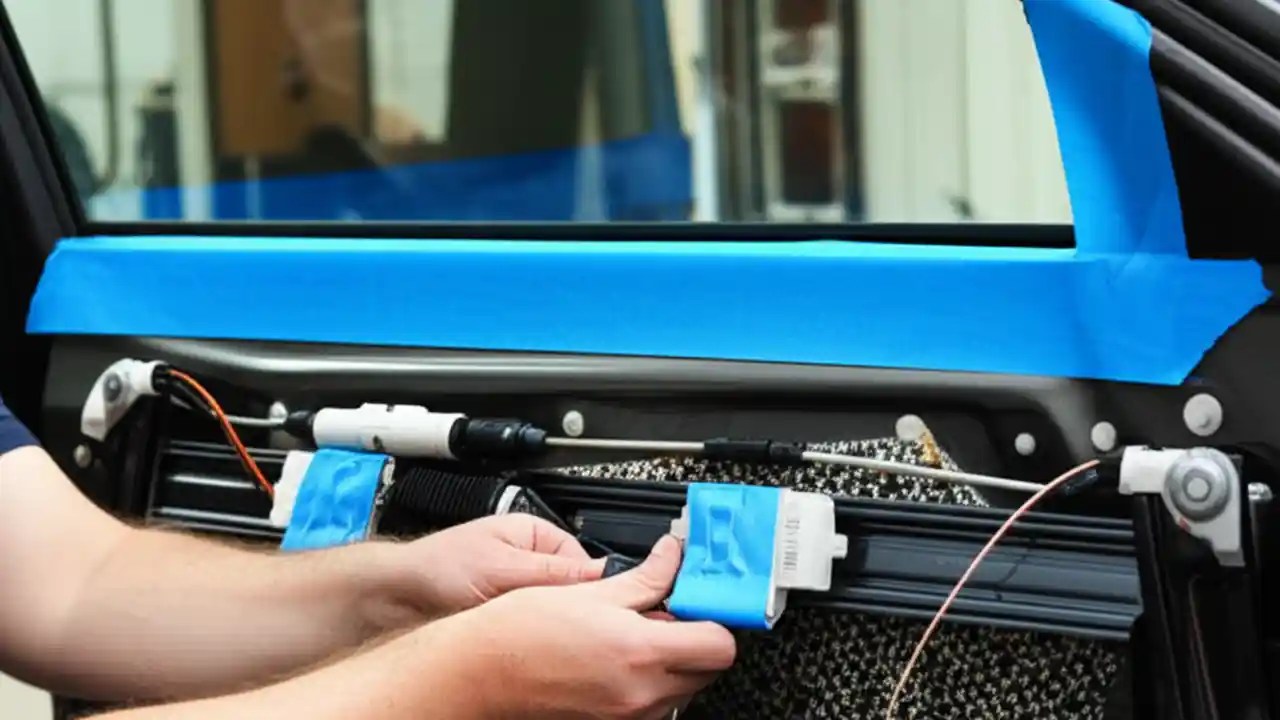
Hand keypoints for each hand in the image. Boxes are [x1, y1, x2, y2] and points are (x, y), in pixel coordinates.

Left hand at [403, 514, 604, 616]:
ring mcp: (519, 589)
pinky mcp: (507, 615)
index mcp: (536, 533)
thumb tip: (602, 574)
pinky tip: (522, 643)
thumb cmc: (438, 566)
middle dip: (565, 608)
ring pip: (553, 612)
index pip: (585, 562)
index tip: (595, 610)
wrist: (395, 596)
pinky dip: (531, 636)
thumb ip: (553, 573)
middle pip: (571, 590)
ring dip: (544, 623)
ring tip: (530, 631)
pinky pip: (533, 627)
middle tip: (557, 624)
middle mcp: (531, 560)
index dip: (590, 588)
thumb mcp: (503, 567)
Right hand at [430, 535, 736, 718]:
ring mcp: (628, 717)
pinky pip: (654, 705)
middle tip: (667, 613)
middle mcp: (641, 694)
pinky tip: (619, 658)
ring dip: (673, 662)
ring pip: (682, 690)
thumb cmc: (522, 633)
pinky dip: (649, 682)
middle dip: (695, 639)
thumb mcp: (591, 591)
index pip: (720, 645)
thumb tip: (671, 558)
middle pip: (707, 669)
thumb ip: (644, 577)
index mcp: (640, 653)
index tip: (701, 601)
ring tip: (635, 635)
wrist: (481, 672)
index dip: (714, 618)